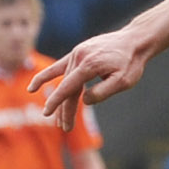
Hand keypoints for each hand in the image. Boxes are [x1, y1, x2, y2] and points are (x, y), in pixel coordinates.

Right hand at [30, 28, 149, 130]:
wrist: (135, 40)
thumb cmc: (131, 63)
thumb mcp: (123, 82)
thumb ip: (102, 92)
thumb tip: (84, 101)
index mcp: (89, 65)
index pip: (68, 87)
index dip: (57, 102)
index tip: (47, 114)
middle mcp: (79, 57)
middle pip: (66, 88)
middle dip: (64, 109)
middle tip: (65, 128)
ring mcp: (76, 53)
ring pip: (64, 80)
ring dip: (60, 100)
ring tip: (56, 118)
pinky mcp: (77, 53)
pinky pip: (58, 66)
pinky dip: (46, 76)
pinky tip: (33, 87)